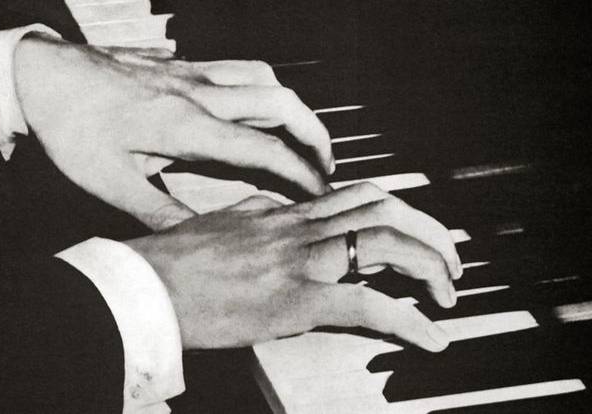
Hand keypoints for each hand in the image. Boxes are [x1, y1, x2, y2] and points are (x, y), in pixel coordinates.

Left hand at [13, 33, 332, 229]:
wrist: (40, 73)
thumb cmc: (70, 125)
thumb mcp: (109, 182)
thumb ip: (159, 212)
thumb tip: (199, 240)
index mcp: (187, 127)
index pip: (264, 148)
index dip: (300, 172)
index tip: (320, 192)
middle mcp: (200, 94)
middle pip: (281, 103)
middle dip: (315, 134)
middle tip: (326, 164)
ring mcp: (192, 74)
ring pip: (264, 79)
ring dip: (293, 106)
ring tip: (302, 135)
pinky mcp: (180, 65)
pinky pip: (237, 68)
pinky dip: (261, 88)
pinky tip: (255, 105)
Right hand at [125, 183, 462, 351]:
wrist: (142, 285)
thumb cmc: (172, 261)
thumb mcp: (223, 223)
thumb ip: (256, 213)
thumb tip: (272, 209)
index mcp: (282, 212)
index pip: (354, 197)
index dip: (393, 212)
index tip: (410, 231)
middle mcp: (298, 227)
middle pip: (382, 207)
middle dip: (427, 230)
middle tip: (449, 259)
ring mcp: (300, 260)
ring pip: (384, 241)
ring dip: (428, 263)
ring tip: (448, 290)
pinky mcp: (297, 301)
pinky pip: (369, 305)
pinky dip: (409, 319)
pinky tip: (430, 335)